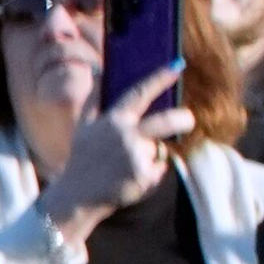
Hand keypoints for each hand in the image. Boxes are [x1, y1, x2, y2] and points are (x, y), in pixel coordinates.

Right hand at [39, 65, 186, 239]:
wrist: (76, 197)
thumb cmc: (82, 158)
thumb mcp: (83, 128)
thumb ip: (94, 99)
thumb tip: (99, 70)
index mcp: (112, 121)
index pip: (140, 93)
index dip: (160, 78)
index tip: (178, 66)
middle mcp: (126, 136)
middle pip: (167, 121)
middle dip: (183, 119)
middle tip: (187, 120)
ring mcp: (136, 156)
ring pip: (159, 148)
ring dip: (151, 154)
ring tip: (127, 165)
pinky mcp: (144, 176)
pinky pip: (158, 168)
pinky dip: (149, 173)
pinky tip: (129, 180)